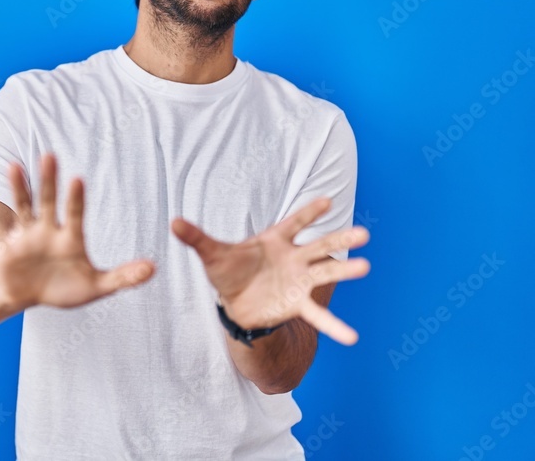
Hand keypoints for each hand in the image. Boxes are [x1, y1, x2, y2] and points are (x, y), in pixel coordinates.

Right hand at [0, 153, 154, 310]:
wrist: (25, 295)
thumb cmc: (63, 288)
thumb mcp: (95, 286)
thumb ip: (122, 277)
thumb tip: (153, 268)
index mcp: (69, 236)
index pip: (74, 213)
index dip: (75, 198)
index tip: (77, 179)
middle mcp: (46, 228)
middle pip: (48, 200)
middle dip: (49, 180)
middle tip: (50, 156)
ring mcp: (24, 233)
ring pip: (21, 205)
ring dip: (17, 186)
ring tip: (13, 166)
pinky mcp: (3, 243)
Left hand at [171, 198, 369, 344]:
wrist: (236, 301)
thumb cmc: (228, 270)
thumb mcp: (212, 254)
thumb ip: (196, 238)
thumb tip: (173, 221)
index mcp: (275, 240)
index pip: (295, 222)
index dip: (310, 212)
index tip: (328, 200)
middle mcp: (294, 258)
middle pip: (320, 246)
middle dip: (339, 239)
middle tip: (363, 234)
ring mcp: (299, 281)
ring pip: (325, 273)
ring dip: (344, 272)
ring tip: (366, 267)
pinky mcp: (297, 304)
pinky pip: (318, 315)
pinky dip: (334, 327)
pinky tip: (352, 337)